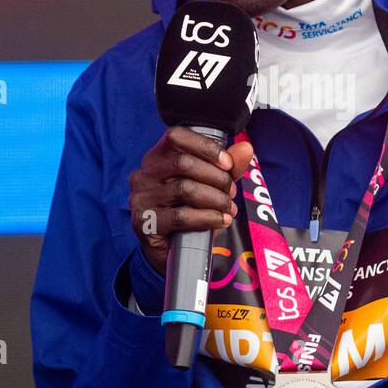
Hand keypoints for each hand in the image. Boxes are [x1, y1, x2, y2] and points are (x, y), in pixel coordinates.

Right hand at [129, 128, 253, 277]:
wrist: (169, 251)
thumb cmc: (189, 209)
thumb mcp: (209, 185)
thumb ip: (227, 166)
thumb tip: (246, 147)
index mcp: (157, 157)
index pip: (176, 136)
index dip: (206, 146)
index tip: (227, 164)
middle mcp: (144, 174)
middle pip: (184, 163)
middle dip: (216, 178)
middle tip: (231, 192)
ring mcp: (141, 198)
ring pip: (185, 189)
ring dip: (216, 199)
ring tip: (228, 208)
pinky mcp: (144, 222)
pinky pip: (182, 216)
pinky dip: (208, 218)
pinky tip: (221, 221)